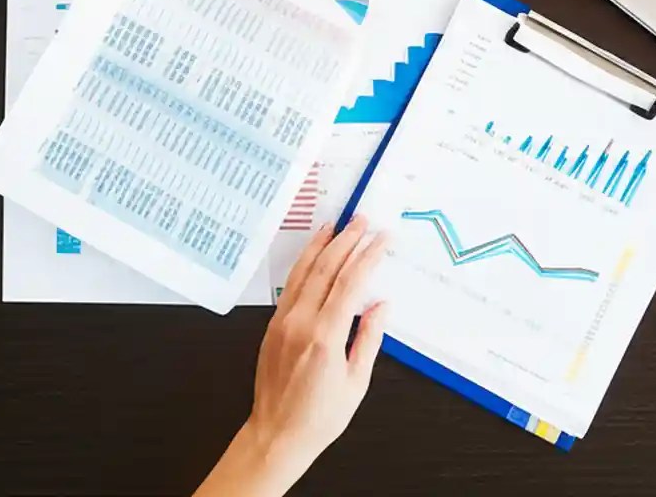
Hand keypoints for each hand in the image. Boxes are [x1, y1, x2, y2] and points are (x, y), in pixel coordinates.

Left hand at [194, 217, 388, 496]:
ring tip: (336, 225)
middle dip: (346, 241)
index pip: (349, 284)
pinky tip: (314, 255)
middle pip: (325, 270)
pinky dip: (304, 265)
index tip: (382, 238)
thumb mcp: (356, 382)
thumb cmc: (319, 417)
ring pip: (303, 273)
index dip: (367, 256)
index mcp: (325, 338)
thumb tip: (381, 305)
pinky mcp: (273, 326)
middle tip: (362, 220)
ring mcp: (283, 322)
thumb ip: (369, 338)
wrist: (276, 435)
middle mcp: (300, 323)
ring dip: (321, 245)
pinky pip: (290, 286)